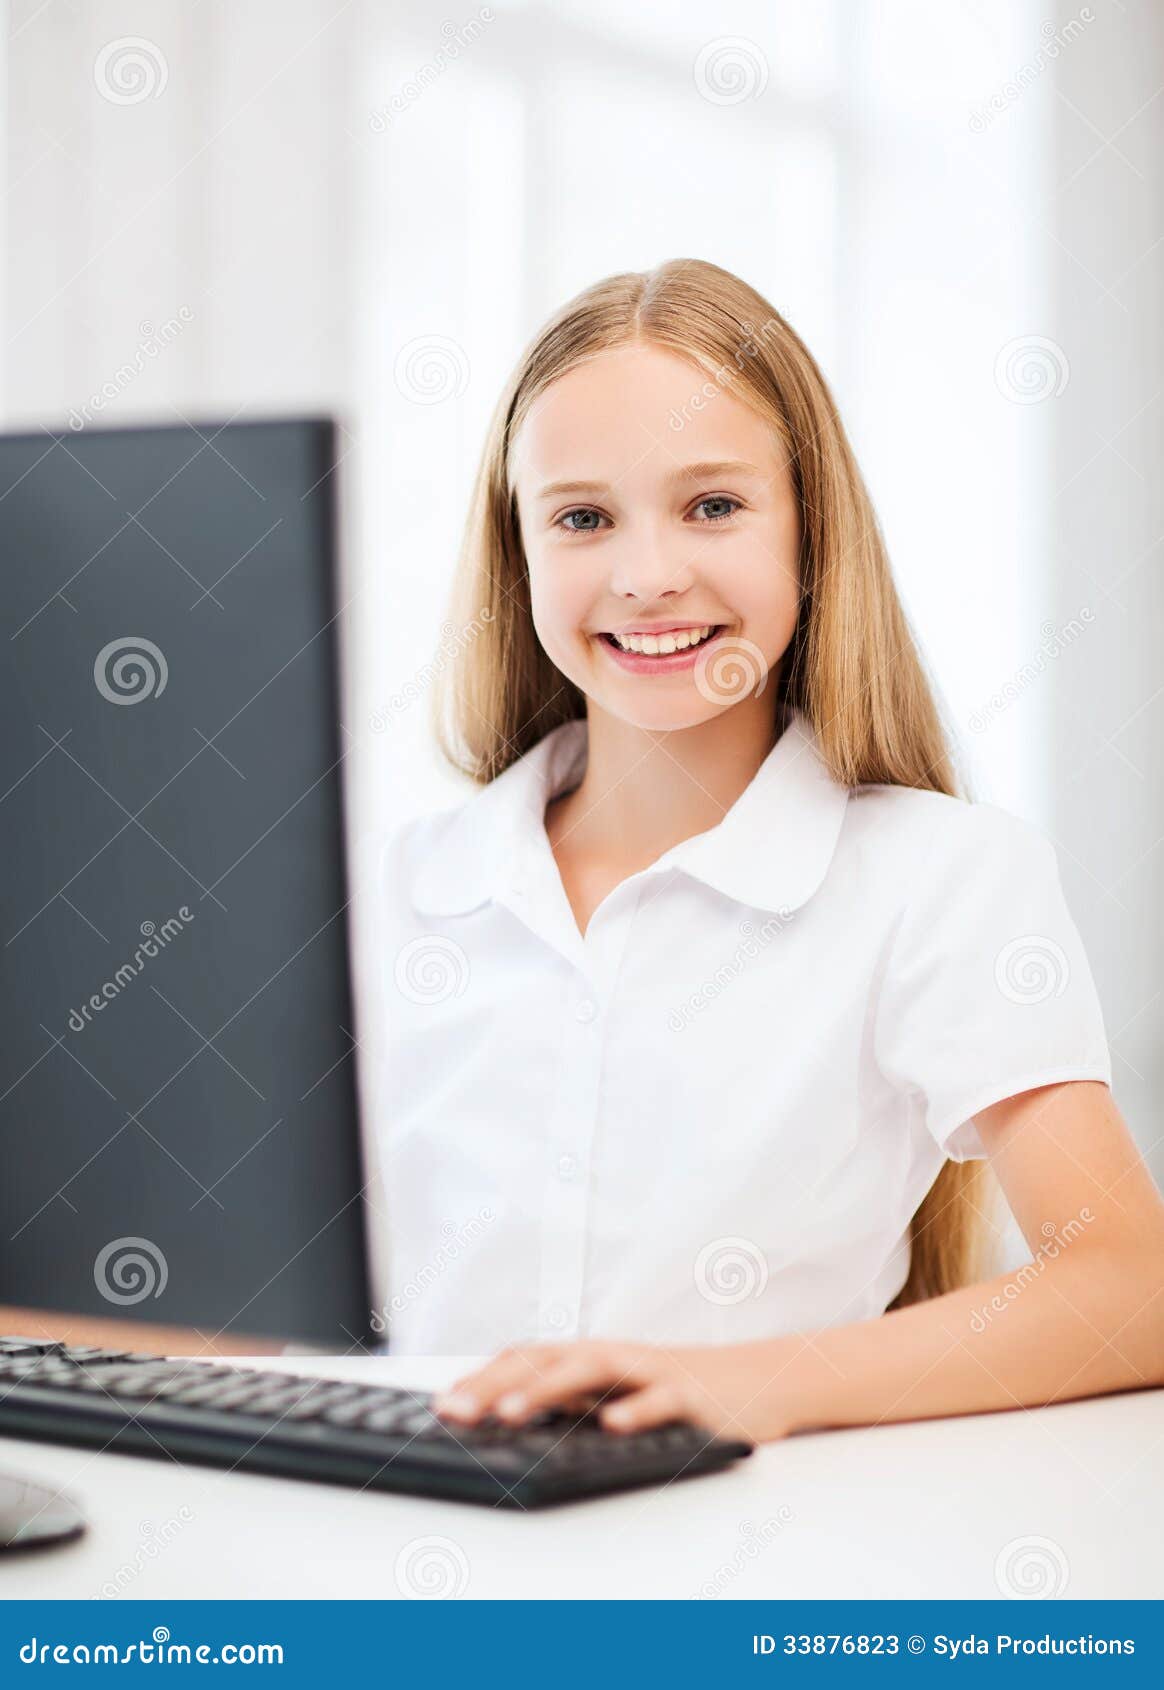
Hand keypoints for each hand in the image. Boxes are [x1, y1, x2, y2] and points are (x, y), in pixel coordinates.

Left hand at [432, 1337, 798, 1443]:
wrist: (758, 1381)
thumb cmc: (677, 1391)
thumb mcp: (616, 1396)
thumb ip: (572, 1403)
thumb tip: (508, 1420)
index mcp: (591, 1358)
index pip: (526, 1360)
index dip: (482, 1379)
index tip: (441, 1404)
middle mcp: (614, 1357)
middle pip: (547, 1360)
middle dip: (497, 1385)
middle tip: (456, 1411)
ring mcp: (650, 1371)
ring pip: (594, 1371)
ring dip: (550, 1390)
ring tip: (512, 1412)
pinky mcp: (689, 1394)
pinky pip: (660, 1400)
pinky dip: (635, 1410)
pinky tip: (612, 1424)